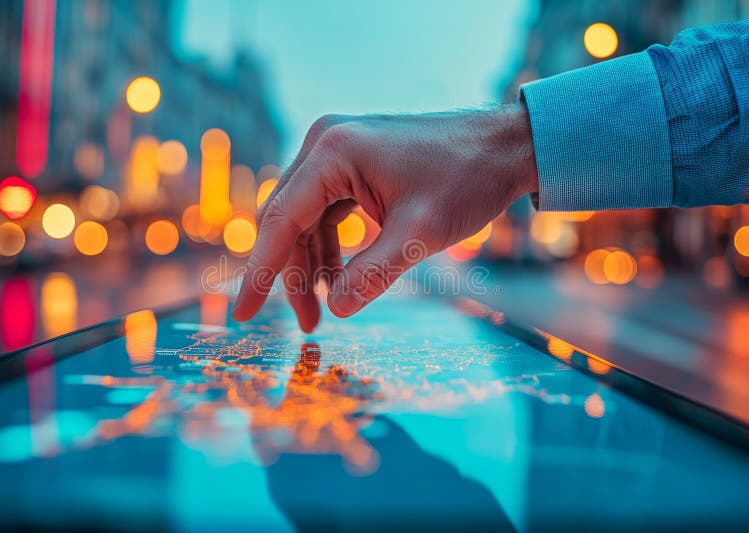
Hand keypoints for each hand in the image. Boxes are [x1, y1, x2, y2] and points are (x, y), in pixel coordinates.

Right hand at [232, 104, 538, 331]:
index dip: (261, 271)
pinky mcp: (354, 163)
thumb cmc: (468, 179)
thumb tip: (336, 310)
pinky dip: (330, 247)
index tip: (244, 314)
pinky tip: (341, 278)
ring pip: (306, 220)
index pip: (280, 220)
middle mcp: (325, 145)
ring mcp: (338, 152)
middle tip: (307, 324)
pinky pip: (327, 211)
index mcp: (333, 153)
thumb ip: (373, 275)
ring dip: (312, 265)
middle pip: (287, 220)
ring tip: (325, 309)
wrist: (505, 146)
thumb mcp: (420, 234)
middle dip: (292, 274)